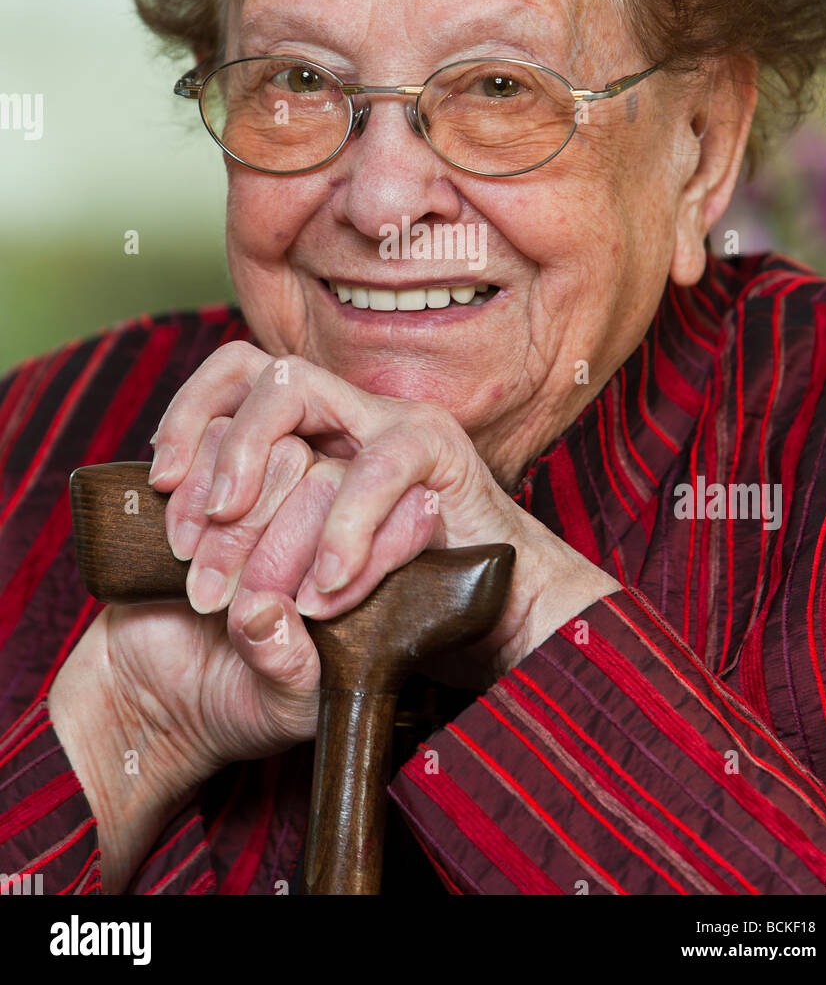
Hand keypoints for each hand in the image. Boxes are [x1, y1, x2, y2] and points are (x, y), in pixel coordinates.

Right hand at [50, 425, 443, 889]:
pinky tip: (180, 546)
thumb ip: (286, 666)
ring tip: (203, 594)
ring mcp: (279, 482)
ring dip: (234, 527)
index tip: (313, 607)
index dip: (360, 553)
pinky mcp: (222, 465)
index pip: (394, 522)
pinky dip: (196, 493)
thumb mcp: (278, 705)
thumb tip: (264, 612)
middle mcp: (335, 514)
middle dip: (279, 550)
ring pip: (280, 452)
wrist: (157, 688)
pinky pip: (220, 438)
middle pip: (331, 482)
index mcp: (370, 567)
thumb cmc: (240, 698)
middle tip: (235, 607)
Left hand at [150, 343, 621, 684]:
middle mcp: (350, 412)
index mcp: (316, 432)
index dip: (187, 418)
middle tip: (192, 538)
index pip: (237, 378)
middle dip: (212, 449)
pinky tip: (325, 589)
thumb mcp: (299, 584)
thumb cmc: (394, 603)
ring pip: (298, 392)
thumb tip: (185, 543)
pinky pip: (377, 468)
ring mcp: (393, 421)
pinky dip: (343, 530)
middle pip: (258, 374)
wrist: (495, 622)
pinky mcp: (439, 451)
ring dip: (254, 465)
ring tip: (247, 560)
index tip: (159, 488)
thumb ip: (251, 557)